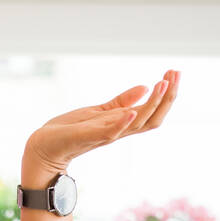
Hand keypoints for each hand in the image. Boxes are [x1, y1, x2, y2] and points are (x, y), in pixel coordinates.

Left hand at [22, 70, 179, 178]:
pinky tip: (131, 111)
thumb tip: (144, 88)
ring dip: (152, 103)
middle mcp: (118, 131)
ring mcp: (104, 135)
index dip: (166, 94)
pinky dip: (121, 123)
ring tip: (162, 83)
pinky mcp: (87, 137)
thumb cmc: (70, 131)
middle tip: (176, 74)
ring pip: (137, 123)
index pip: (153, 111)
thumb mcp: (99, 112)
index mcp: (122, 124)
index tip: (174, 72)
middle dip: (167, 97)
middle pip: (153, 118)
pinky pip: (109, 132)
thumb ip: (121, 101)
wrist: (43, 147)